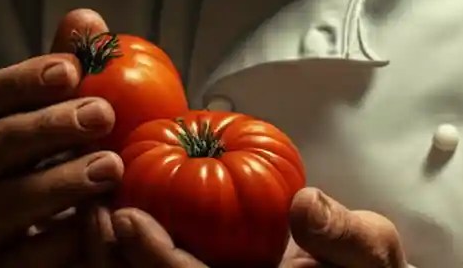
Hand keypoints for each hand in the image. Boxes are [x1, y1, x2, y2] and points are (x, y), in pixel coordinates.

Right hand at [0, 10, 125, 265]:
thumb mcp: (85, 117)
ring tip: (111, 167)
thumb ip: (81, 70)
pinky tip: (99, 222)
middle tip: (103, 114)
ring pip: (3, 202)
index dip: (26, 79)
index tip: (73, 69)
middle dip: (47, 126)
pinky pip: (23, 257)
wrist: (79, 246)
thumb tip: (84, 19)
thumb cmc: (78, 167)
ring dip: (59, 182)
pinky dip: (62, 239)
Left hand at [94, 187, 406, 267]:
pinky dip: (123, 256)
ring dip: (107, 256)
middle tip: (88, 205)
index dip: (155, 257)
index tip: (127, 216)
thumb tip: (304, 204)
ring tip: (89, 206)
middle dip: (111, 257)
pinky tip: (110, 217)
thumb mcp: (374, 254)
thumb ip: (345, 236)